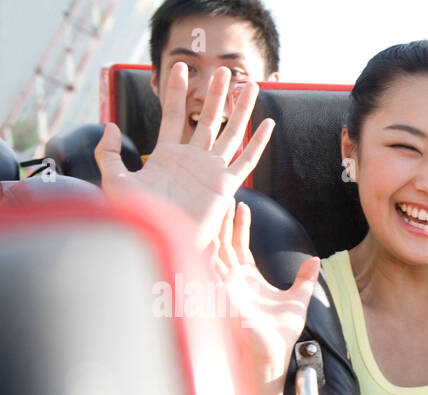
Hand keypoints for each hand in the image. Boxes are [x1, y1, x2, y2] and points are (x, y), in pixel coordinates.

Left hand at [96, 62, 273, 251]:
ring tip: (248, 84)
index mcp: (167, 156)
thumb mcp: (114, 180)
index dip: (177, 92)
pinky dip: (258, 142)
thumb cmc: (138, 217)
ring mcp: (211, 171)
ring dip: (240, 109)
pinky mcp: (226, 186)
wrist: (160, 241)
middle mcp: (193, 160)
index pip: (175, 116)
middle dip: (214, 94)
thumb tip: (111, 125)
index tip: (181, 68)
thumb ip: (109, 153)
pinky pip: (246, 160)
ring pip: (230, 133)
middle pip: (208, 119)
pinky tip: (267, 124)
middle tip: (222, 70)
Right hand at [212, 200, 319, 391]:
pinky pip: (207, 266)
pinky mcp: (218, 293)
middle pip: (222, 241)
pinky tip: (202, 231)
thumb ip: (305, 278)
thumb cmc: (280, 333)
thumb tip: (315, 261)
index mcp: (248, 278)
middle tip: (221, 192)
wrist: (271, 353)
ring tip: (211, 204)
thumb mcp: (298, 298)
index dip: (240, 224)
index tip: (243, 204)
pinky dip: (204, 248)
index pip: (240, 244)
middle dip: (221, 218)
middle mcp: (233, 279)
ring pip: (213, 248)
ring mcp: (223, 285)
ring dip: (211, 227)